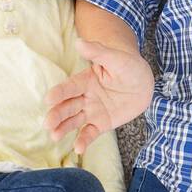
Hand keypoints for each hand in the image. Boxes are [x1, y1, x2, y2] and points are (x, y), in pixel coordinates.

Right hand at [44, 38, 154, 153]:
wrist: (143, 83)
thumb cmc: (128, 66)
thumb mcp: (116, 58)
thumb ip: (98, 52)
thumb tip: (79, 42)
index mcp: (85, 80)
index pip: (69, 87)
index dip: (59, 93)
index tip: (48, 99)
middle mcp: (85, 96)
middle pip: (67, 106)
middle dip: (57, 114)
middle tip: (47, 123)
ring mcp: (92, 111)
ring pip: (74, 121)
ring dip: (63, 128)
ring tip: (54, 136)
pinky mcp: (102, 123)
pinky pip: (91, 132)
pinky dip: (84, 141)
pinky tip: (77, 149)